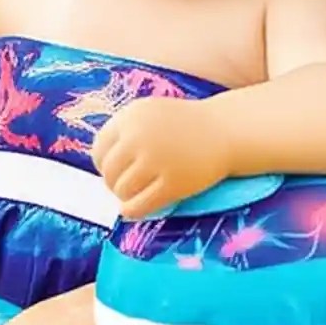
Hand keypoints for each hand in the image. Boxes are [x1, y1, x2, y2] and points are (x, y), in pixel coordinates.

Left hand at [91, 96, 229, 219]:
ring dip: (123, 197)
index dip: (103, 163)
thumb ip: (125, 130)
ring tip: (132, 196)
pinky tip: (131, 211)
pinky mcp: (172, 182)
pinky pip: (140, 205)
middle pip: (108, 171)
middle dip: (112, 182)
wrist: (226, 130)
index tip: (113, 170)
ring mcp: (156, 160)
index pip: (99, 148)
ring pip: (121, 189)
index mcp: (131, 117)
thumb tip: (99, 161)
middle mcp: (139, 137)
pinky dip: (131, 211)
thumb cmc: (186, 123)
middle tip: (122, 187)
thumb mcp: (150, 113)